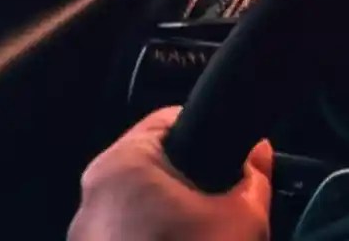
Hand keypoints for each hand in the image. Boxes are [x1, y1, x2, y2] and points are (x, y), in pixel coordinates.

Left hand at [69, 107, 272, 240]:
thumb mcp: (243, 215)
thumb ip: (254, 173)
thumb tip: (257, 150)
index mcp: (121, 167)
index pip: (169, 120)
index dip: (211, 131)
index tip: (235, 153)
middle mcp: (91, 200)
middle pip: (153, 168)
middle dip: (191, 181)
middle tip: (226, 202)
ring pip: (139, 210)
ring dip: (171, 219)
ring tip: (207, 237)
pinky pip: (128, 240)